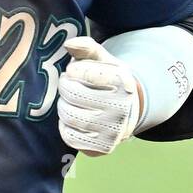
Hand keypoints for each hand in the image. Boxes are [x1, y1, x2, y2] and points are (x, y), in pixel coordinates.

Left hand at [56, 36, 141, 156]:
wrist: (129, 110)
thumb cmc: (109, 80)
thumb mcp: (103, 60)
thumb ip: (86, 47)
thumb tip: (69, 44)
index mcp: (122, 82)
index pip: (82, 72)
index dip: (73, 70)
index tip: (75, 71)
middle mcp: (122, 108)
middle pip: (71, 93)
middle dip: (65, 86)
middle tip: (69, 84)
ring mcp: (114, 131)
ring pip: (68, 115)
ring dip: (63, 105)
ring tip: (71, 100)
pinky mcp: (103, 147)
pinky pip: (69, 136)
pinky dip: (66, 126)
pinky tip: (75, 118)